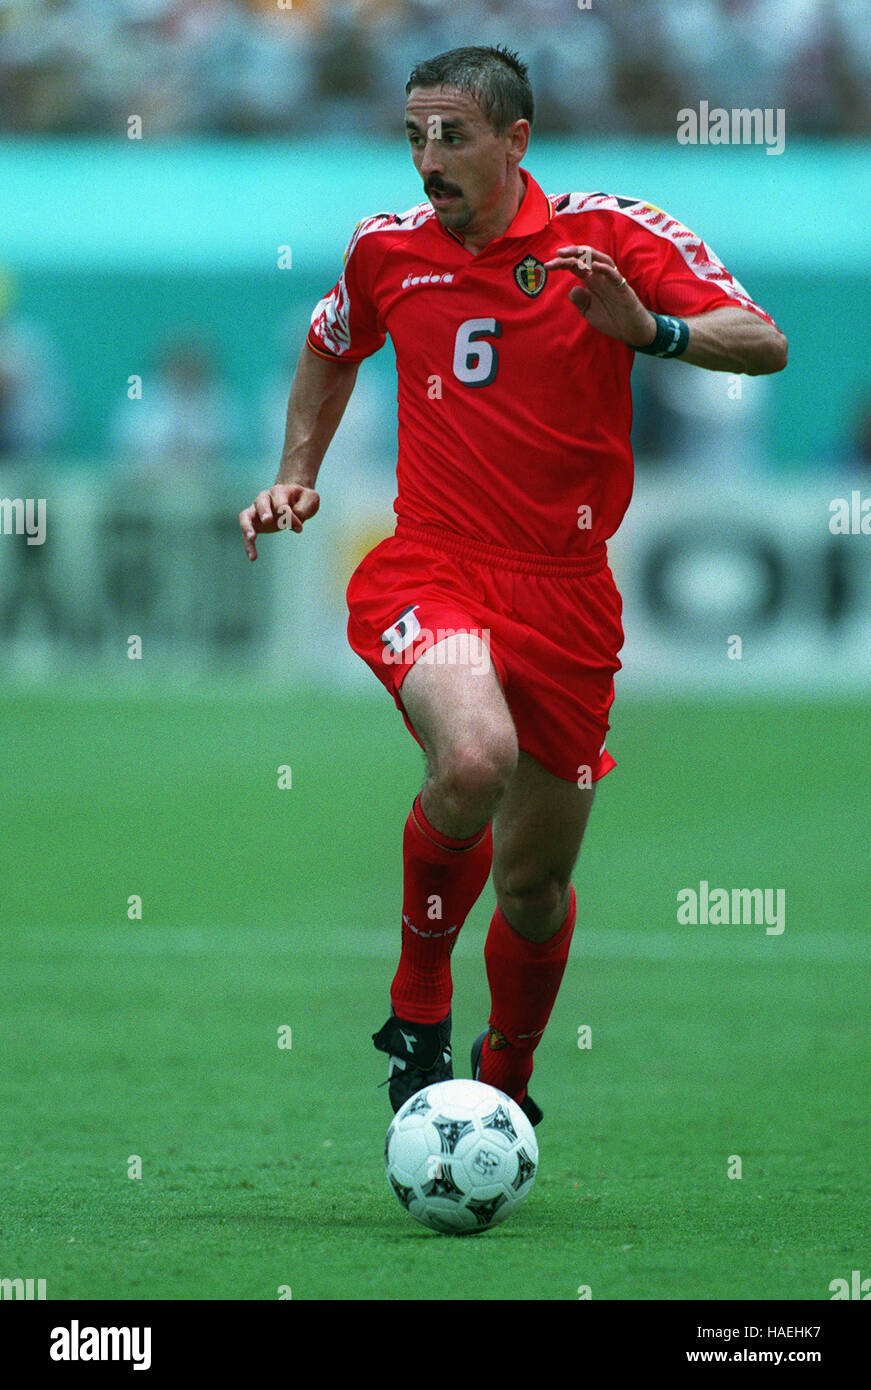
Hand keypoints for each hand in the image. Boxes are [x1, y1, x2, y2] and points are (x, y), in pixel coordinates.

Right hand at [238, 482, 319, 560]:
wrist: (294, 499)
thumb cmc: (302, 499)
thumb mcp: (310, 500)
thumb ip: (303, 509)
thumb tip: (294, 525)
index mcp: (279, 491)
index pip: (281, 503)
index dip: (289, 516)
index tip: (299, 528)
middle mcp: (264, 498)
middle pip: (260, 502)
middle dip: (263, 511)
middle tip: (268, 521)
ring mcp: (256, 511)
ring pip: (245, 516)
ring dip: (247, 526)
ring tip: (252, 537)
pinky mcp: (254, 524)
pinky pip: (246, 534)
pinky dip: (249, 545)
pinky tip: (253, 557)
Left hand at [542, 245, 656, 347]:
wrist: (631, 331)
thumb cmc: (611, 319)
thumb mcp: (589, 311)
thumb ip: (580, 300)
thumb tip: (572, 288)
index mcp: (592, 281)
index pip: (576, 266)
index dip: (562, 263)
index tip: (547, 265)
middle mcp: (601, 277)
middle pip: (587, 258)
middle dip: (572, 253)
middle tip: (558, 252)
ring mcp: (612, 281)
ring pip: (601, 260)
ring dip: (588, 254)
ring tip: (575, 252)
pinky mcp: (623, 288)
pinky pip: (614, 275)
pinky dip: (605, 269)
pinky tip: (594, 266)